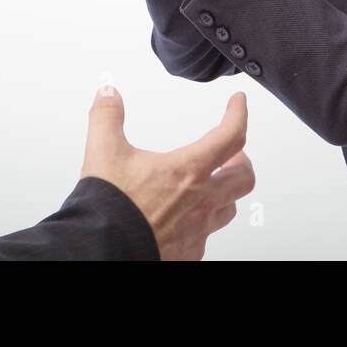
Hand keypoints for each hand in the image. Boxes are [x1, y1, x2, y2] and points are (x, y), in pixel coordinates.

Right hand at [80, 86, 253, 260]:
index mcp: (188, 171)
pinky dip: (203, 222)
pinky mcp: (188, 253)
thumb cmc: (110, 208)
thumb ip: (107, 116)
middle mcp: (201, 202)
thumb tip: (109, 94)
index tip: (238, 103)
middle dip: (241, 160)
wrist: (102, 250)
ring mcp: (198, 231)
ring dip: (226, 192)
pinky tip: (188, 218)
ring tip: (212, 184)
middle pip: (245, 178)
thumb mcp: (103, 151)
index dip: (239, 114)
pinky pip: (207, 236)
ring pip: (230, 208)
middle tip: (232, 153)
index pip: (231, 136)